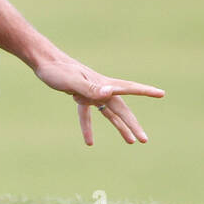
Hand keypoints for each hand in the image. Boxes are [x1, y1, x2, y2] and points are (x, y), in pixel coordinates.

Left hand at [32, 57, 163, 146]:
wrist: (42, 61)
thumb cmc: (56, 70)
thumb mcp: (72, 81)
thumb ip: (90, 88)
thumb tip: (109, 94)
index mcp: (102, 83)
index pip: (128, 88)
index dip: (145, 91)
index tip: (161, 93)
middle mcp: (100, 88)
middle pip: (121, 108)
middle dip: (133, 124)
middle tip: (144, 139)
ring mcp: (91, 92)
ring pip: (109, 113)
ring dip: (120, 127)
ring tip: (131, 142)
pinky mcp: (79, 95)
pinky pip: (87, 114)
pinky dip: (88, 127)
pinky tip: (89, 142)